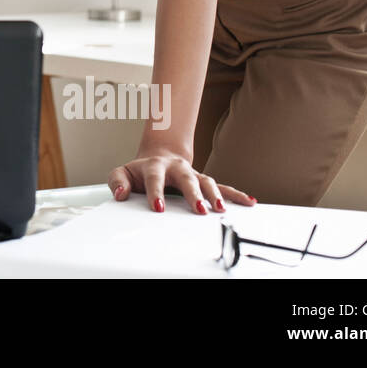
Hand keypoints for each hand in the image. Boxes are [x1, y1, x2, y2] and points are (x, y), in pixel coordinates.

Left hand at [108, 144, 256, 213]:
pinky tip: (248, 202)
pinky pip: (222, 187)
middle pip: (186, 179)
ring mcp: (192, 174)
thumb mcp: (123, 173)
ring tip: (221, 209)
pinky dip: (235, 194)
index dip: (156, 193)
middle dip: (193, 194)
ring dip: (215, 195)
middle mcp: (177, 168)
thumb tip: (120, 193)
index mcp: (155, 166)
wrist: (158, 158)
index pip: (155, 179)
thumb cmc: (140, 171)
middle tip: (199, 209)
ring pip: (207, 181)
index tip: (158, 207)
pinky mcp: (203, 181)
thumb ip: (118, 181)